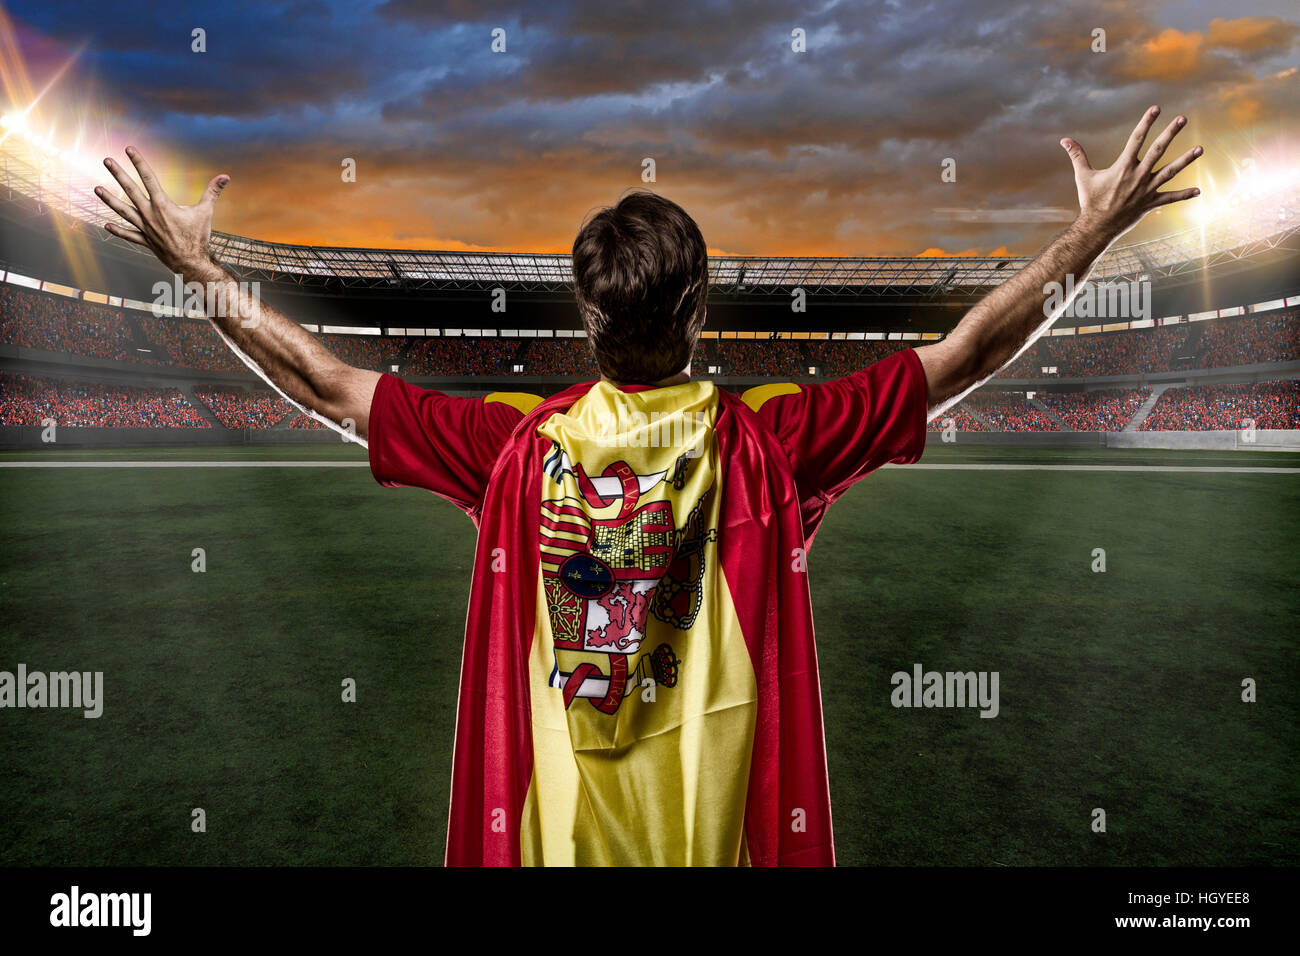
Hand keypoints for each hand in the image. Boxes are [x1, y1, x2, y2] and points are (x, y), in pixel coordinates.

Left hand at [95, 147, 229, 275]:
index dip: (138, 162)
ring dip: (109, 200)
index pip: (148, 178)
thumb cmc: (199, 237)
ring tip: (96, 189)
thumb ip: (213, 192)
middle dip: (118, 174)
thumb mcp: (206, 212)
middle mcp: (150, 214)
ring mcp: (145, 228)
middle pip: (130, 190)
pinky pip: (129, 234)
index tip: (128, 149)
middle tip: (106, 160)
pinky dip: (118, 230)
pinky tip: (106, 225)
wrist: (192, 263)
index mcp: (163, 205)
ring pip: (123, 211)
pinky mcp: (145, 241)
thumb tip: (225, 176)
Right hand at [1061, 106, 1201, 240]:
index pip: (1136, 139)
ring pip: (1170, 172)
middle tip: (1183, 118)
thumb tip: (1064, 140)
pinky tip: (1198, 191)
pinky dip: (1184, 195)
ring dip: (1186, 160)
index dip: (1146, 122)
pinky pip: (1170, 198)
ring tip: (1201, 148)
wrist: (1096, 228)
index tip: (1156, 108)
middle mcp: (1137, 176)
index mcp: (1123, 167)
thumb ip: (1077, 156)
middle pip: (1158, 150)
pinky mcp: (1150, 204)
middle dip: (1171, 133)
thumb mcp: (1083, 176)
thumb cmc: (1090, 201)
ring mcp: (1146, 190)